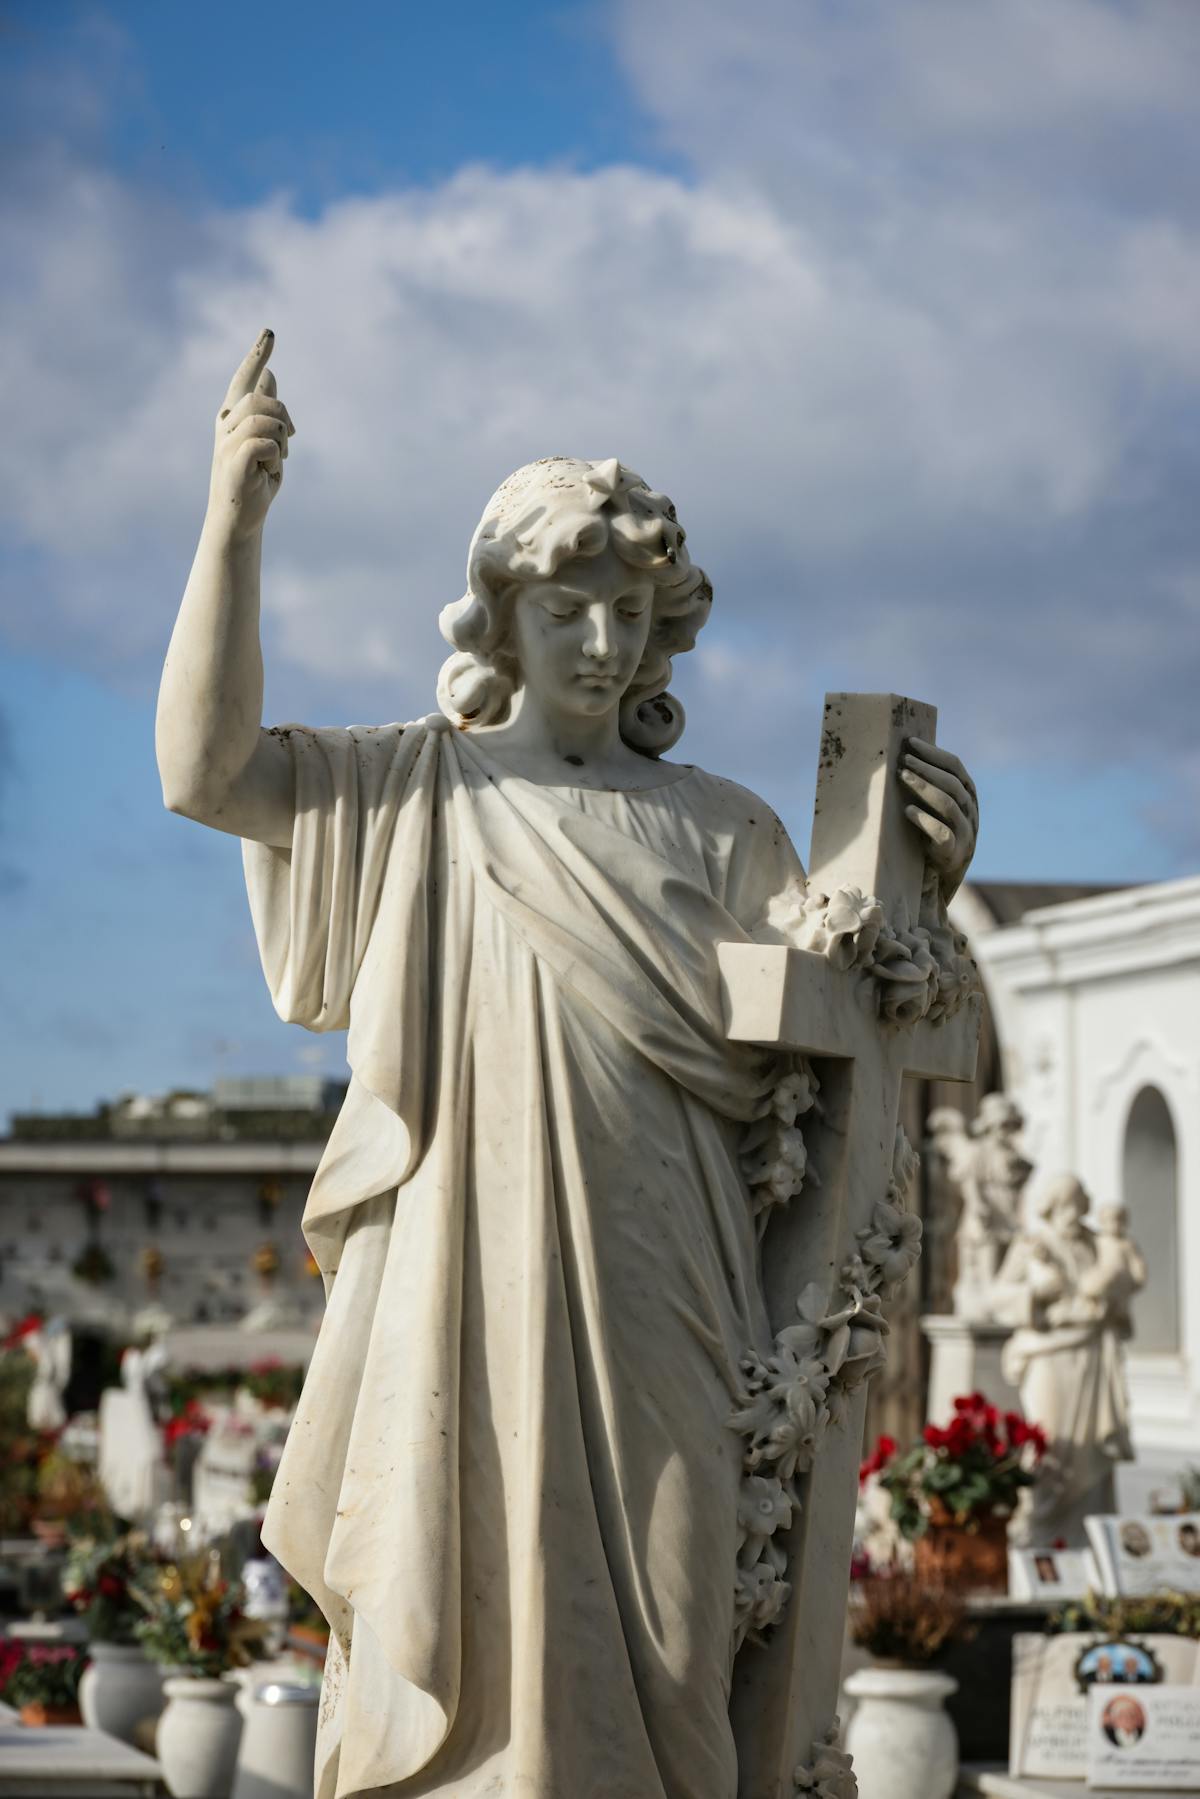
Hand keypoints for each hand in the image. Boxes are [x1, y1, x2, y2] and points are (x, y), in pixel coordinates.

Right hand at [207, 329, 294, 541]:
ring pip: (267, 420)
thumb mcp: (266, 441)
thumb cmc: (254, 480)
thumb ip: (267, 410)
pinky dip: (275, 458)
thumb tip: (270, 375)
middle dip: (283, 418)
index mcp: (232, 417)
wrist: (241, 517)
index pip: (244, 379)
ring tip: (275, 462)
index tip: (270, 332)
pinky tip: (267, 472)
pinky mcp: (233, 460)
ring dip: (281, 442)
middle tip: (289, 442)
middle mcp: (225, 425)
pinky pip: (266, 443)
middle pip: (263, 399)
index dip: (257, 356)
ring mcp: (226, 442)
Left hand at [898, 737, 977, 896]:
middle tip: (903, 759)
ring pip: (949, 805)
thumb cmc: (932, 835)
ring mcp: (965, 833)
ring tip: (902, 776)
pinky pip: (942, 834)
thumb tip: (902, 753)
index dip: (934, 753)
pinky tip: (908, 810)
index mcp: (968, 796)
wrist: (941, 879)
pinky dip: (925, 820)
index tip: (910, 742)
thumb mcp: (935, 807)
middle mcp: (971, 812)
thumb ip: (928, 786)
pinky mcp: (954, 854)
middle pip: (953, 783)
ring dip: (925, 787)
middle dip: (927, 768)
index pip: (956, 767)